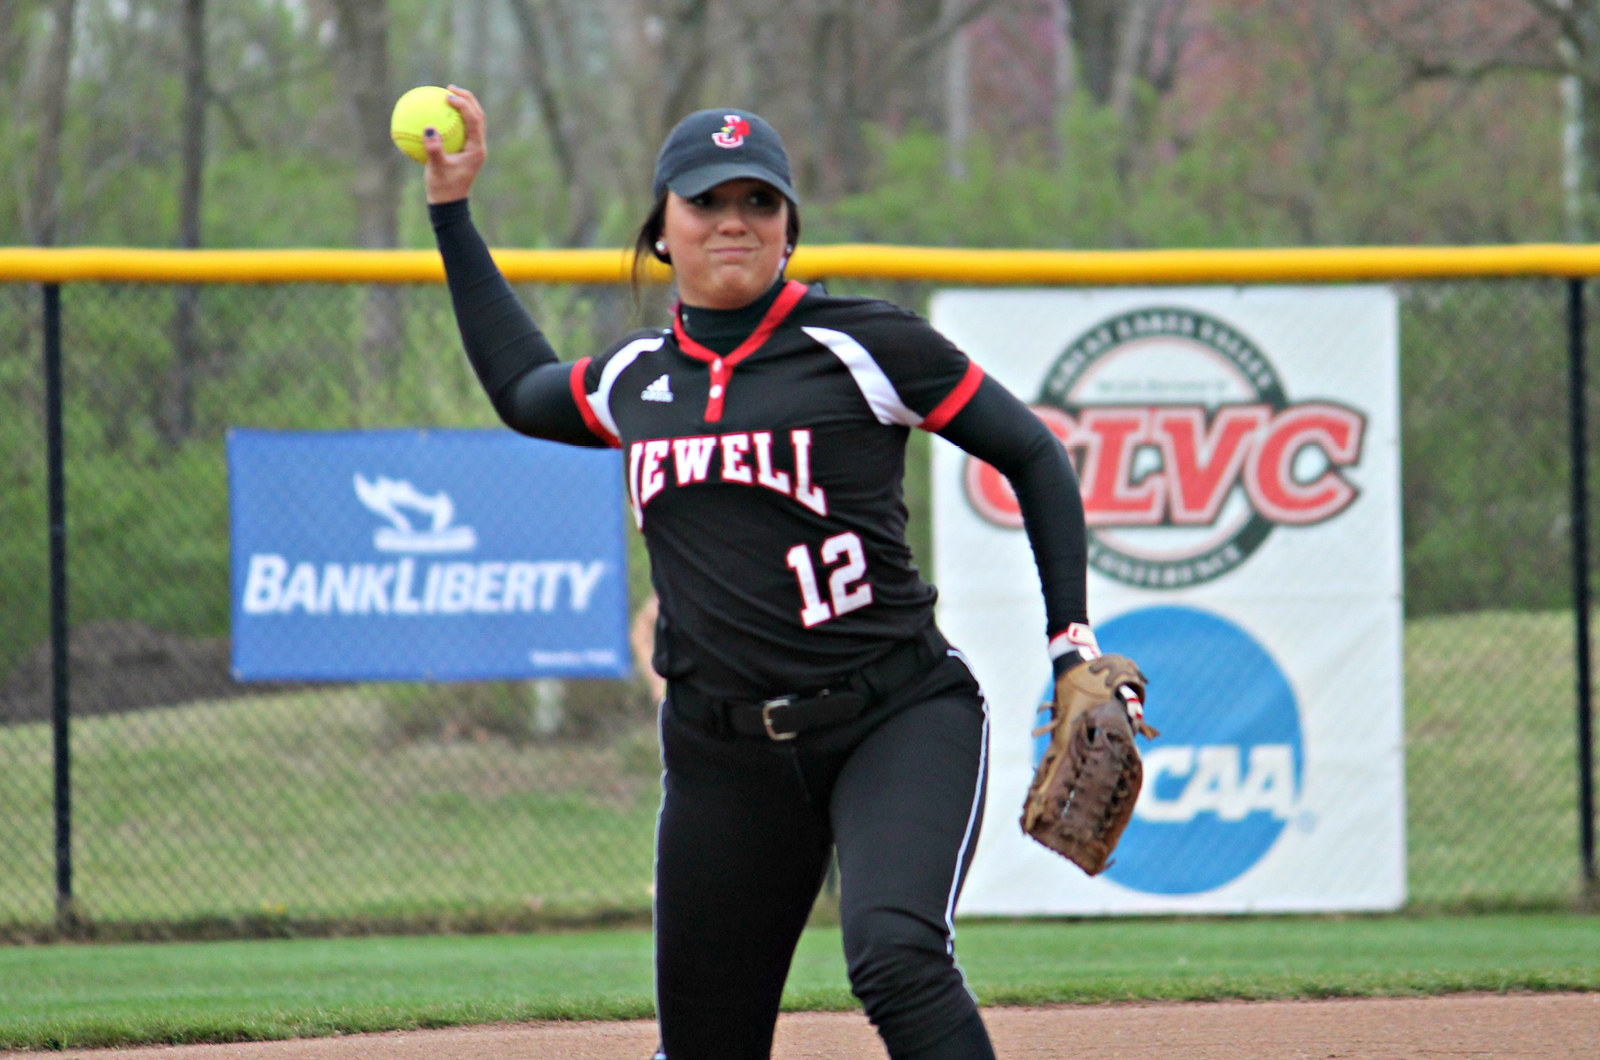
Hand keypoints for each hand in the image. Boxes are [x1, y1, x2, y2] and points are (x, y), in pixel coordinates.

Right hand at [424, 84, 486, 203]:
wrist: (449, 205)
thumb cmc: (443, 188)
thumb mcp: (436, 169)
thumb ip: (434, 149)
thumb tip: (428, 129)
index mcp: (476, 149)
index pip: (474, 120)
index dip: (463, 104)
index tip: (447, 96)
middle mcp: (478, 146)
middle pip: (478, 115)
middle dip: (466, 98)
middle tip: (450, 88)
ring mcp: (473, 148)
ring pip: (471, 121)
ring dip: (462, 106)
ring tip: (445, 95)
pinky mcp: (465, 151)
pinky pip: (460, 130)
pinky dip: (451, 120)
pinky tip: (435, 114)